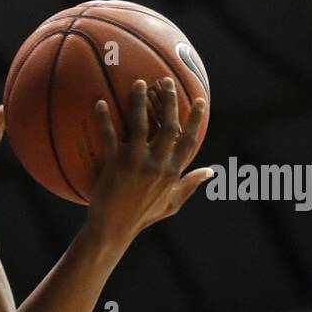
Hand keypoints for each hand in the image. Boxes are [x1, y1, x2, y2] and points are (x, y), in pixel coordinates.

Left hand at [86, 79, 210, 241]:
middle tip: (165, 81)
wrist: (113, 229)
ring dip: (140, 102)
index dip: (195, 119)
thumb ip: (190, 185)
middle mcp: (158, 165)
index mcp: (173, 172)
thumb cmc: (142, 216)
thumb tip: (210, 172)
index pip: (189, 141)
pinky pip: (109, 136)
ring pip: (141, 125)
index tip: (199, 100)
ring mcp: (136, 164)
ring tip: (138, 83)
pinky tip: (100, 102)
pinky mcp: (114, 165)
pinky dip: (104, 119)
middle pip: (168, 126)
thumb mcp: (171, 204)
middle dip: (169, 100)